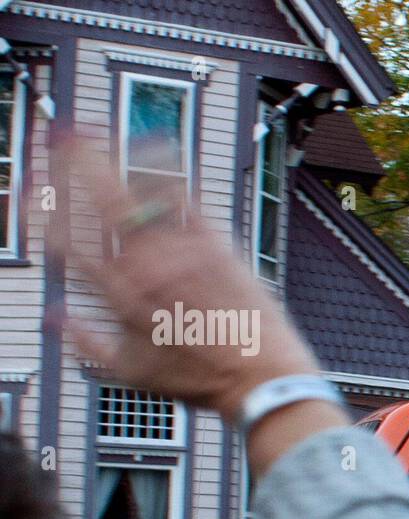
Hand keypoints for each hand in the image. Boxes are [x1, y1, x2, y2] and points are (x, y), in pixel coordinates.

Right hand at [48, 138, 320, 423]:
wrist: (261, 377)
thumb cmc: (201, 380)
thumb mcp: (131, 372)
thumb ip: (84, 342)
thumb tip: (53, 318)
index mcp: (118, 297)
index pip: (67, 245)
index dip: (43, 216)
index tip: (29, 195)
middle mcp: (147, 267)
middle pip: (99, 203)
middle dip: (73, 166)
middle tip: (57, 138)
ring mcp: (183, 251)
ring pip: (140, 190)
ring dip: (112, 156)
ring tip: (91, 130)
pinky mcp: (218, 244)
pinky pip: (187, 193)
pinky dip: (167, 164)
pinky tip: (154, 142)